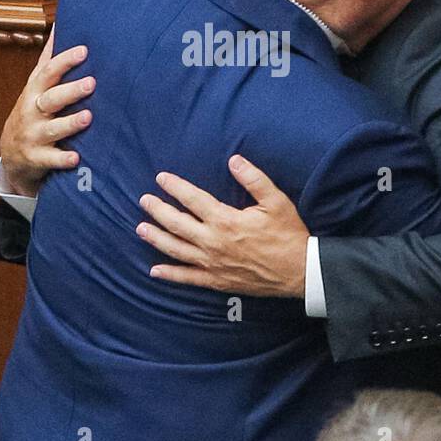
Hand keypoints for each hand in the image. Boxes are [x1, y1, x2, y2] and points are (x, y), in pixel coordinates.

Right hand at [0, 33, 94, 195]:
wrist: (11, 153)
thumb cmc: (32, 112)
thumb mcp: (35, 86)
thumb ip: (48, 59)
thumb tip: (59, 25)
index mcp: (35, 91)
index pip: (49, 72)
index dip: (65, 61)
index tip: (84, 50)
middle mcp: (32, 111)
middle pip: (51, 98)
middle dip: (71, 91)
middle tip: (92, 83)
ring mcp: (33, 136)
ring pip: (52, 129)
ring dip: (69, 123)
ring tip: (88, 117)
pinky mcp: (37, 159)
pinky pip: (50, 160)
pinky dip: (62, 159)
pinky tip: (76, 158)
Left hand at [137, 155, 308, 297]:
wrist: (299, 272)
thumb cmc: (288, 234)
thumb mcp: (276, 201)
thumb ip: (253, 179)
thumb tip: (233, 160)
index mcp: (225, 220)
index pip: (192, 199)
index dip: (175, 187)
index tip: (161, 178)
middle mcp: (213, 242)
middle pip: (176, 223)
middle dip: (158, 210)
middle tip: (144, 200)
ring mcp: (212, 264)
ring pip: (176, 250)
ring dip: (156, 238)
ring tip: (140, 229)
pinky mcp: (217, 281)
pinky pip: (187, 278)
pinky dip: (170, 275)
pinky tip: (155, 271)